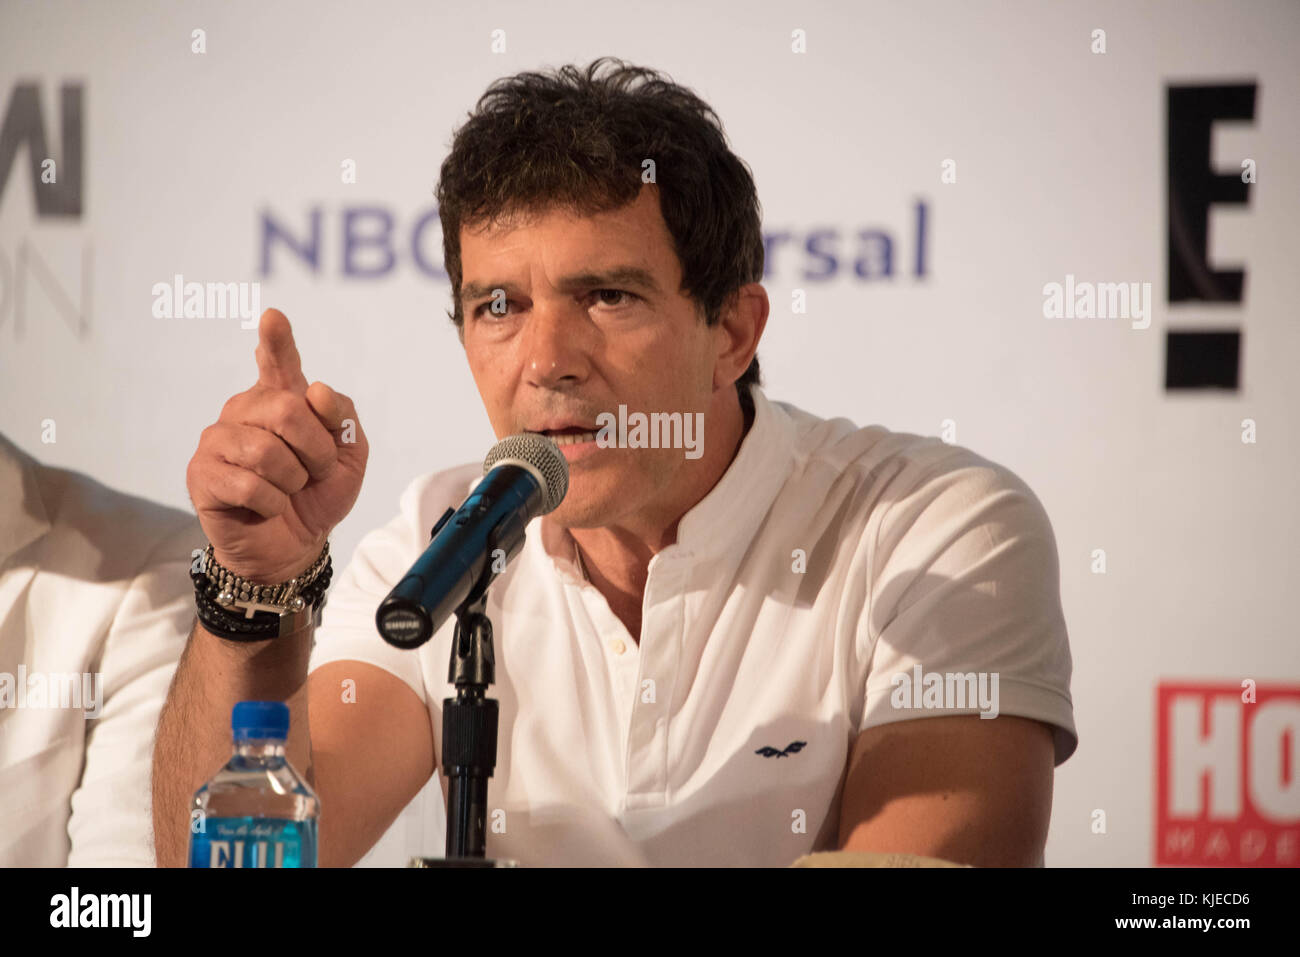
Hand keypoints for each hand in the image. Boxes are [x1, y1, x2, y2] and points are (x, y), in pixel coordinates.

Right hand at [186, 308, 367, 582]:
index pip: (279, 363)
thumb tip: (316, 390)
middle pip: (288, 410)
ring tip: (288, 490)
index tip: (274, 317)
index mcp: (281, 399)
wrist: (295, 544)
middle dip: (316, 450)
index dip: (277, 341)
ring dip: (293, 481)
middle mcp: (245, 410)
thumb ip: (342, 419)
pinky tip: (266, 506)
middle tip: (315, 472)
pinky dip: (272, 503)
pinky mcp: (202, 473)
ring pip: (267, 451)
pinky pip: (249, 484)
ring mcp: (218, 439)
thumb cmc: (318, 494)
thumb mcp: (349, 456)